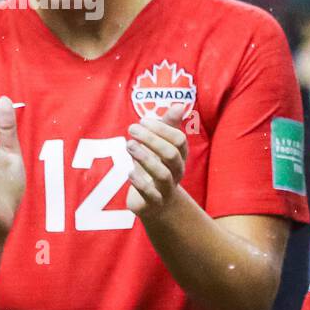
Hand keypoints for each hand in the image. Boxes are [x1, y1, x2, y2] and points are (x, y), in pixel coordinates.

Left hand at [126, 102, 188, 218]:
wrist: (157, 205)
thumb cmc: (158, 168)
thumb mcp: (162, 147)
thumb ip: (169, 126)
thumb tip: (180, 104)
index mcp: (180, 156)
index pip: (179, 140)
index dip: (161, 129)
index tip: (142, 121)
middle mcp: (177, 172)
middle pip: (171, 154)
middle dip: (151, 140)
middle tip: (132, 129)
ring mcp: (166, 188)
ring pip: (162, 173)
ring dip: (145, 157)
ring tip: (129, 145)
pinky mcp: (153, 203)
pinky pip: (150, 194)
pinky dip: (139, 182)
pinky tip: (129, 172)